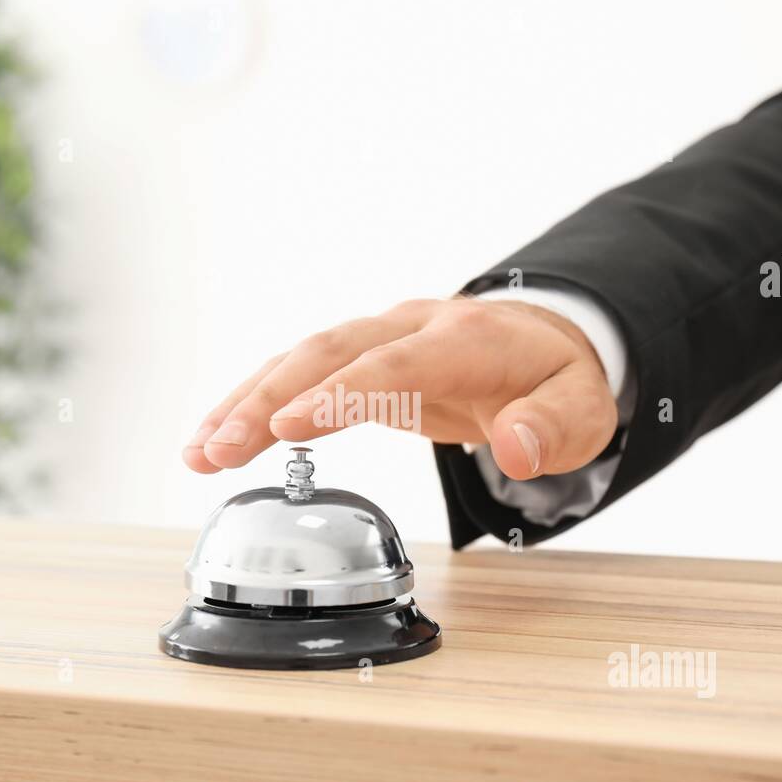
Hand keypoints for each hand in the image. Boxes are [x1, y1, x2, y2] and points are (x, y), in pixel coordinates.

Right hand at [182, 297, 617, 480]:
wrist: (544, 339)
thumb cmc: (559, 379)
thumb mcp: (583, 411)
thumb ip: (553, 427)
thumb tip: (519, 449)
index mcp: (463, 341)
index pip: (393, 364)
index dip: (339, 393)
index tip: (289, 425)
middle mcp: (411, 328)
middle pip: (326, 354)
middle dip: (266, 400)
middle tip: (217, 451)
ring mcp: (381, 337)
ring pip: (301, 358)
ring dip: (245, 403)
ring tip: (198, 453)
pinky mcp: (361, 357)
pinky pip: (300, 373)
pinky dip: (256, 403)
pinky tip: (217, 437)